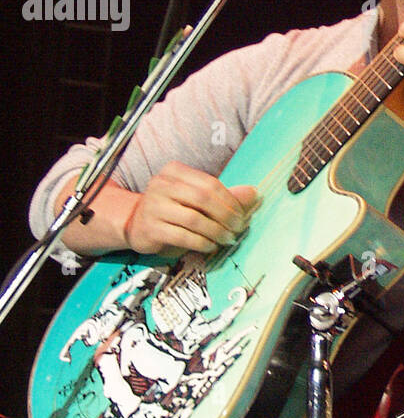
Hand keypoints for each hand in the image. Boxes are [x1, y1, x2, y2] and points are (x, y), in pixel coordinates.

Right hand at [123, 161, 257, 255]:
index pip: (210, 184)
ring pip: (194, 219)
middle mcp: (161, 184)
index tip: (243, 216)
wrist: (134, 223)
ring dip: (216, 232)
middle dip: (226, 216)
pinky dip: (202, 243)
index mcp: (174, 171)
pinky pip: (183, 236)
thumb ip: (223, 195)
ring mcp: (153, 206)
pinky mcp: (151, 228)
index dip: (231, 201)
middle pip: (203, 199)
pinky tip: (210, 246)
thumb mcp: (195, 198)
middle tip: (237, 229)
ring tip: (226, 239)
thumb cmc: (172, 208)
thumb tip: (254, 193)